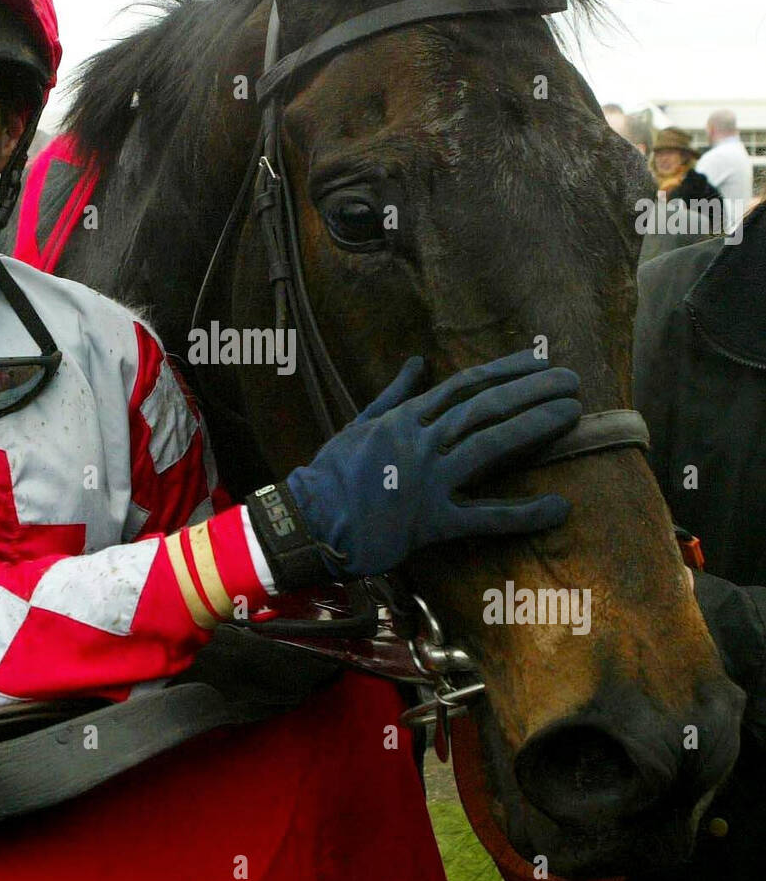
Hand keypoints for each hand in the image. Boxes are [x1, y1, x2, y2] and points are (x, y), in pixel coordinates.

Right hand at [285, 349, 580, 578]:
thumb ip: (394, 394)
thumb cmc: (331, 473)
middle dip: (532, 390)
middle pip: (484, 407)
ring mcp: (427, 479)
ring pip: (489, 445)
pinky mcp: (431, 521)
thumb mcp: (359, 423)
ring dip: (534, 427)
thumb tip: (416, 363)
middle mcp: (419, 442)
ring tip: (571, 414)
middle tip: (571, 380)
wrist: (308, 521)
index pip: (464, 385)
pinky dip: (522, 513)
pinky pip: (484, 517)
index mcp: (404, 417)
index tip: (540, 359)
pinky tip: (558, 508)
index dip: (505, 370)